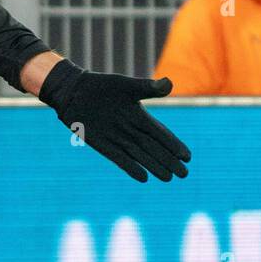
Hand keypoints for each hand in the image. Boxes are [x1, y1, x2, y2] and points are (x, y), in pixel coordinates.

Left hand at [39, 59, 190, 182]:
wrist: (73, 91)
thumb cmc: (101, 86)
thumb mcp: (125, 86)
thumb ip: (147, 88)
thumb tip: (169, 84)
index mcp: (139, 116)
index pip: (161, 133)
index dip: (174, 144)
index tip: (187, 156)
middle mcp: (130, 129)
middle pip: (154, 148)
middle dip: (169, 160)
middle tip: (184, 174)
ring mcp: (116, 138)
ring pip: (140, 155)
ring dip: (154, 166)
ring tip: (169, 178)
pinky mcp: (101, 144)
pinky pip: (119, 158)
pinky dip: (131, 168)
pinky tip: (143, 178)